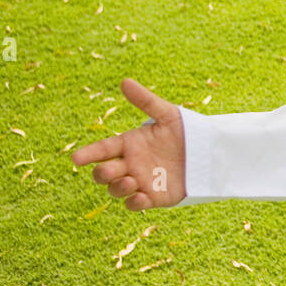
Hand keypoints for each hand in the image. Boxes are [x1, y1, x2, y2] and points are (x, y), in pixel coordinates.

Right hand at [70, 78, 186, 209]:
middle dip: (102, 173)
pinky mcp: (154, 197)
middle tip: (113, 170)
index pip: (102, 149)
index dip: (88, 154)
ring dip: (118, 188)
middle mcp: (130, 164)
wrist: (210, 153)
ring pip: (116, 189)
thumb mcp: (168, 115)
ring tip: (131, 181)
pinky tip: (140, 197)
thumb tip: (125, 81)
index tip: (75, 159)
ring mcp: (140, 181)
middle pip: (103, 172)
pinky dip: (134, 203)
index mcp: (129, 143)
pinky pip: (136, 204)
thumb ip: (146, 101)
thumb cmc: (187, 131)